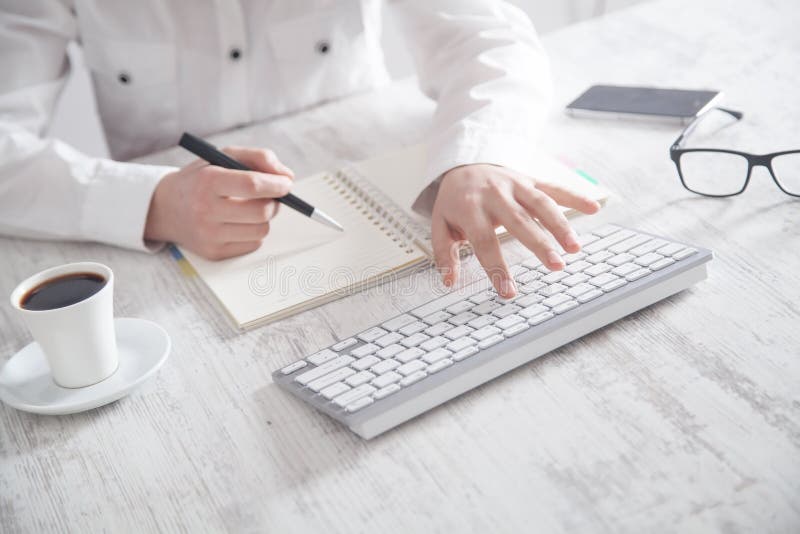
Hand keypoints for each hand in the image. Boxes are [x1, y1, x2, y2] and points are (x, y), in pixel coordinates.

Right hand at [145, 146, 293, 259]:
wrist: (166, 208)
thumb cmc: (203, 178)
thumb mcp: (224, 156)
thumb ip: (259, 158)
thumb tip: (288, 177)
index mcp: (208, 181)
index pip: (252, 185)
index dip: (276, 185)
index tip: (286, 184)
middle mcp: (205, 210)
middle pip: (261, 212)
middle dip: (275, 203)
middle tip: (272, 196)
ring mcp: (209, 235)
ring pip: (261, 230)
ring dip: (265, 218)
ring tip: (251, 208)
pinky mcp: (214, 253)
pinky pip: (253, 244)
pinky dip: (254, 232)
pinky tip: (239, 222)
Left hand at [431, 164, 600, 297]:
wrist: (463, 163)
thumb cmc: (454, 201)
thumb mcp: (440, 224)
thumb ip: (444, 253)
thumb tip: (449, 281)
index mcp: (470, 208)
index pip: (485, 242)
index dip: (497, 268)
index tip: (509, 292)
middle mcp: (495, 195)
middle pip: (520, 222)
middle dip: (539, 244)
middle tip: (556, 266)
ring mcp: (515, 185)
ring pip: (541, 204)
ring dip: (561, 225)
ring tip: (575, 248)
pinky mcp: (530, 179)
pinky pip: (554, 187)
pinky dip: (574, 195)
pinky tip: (594, 207)